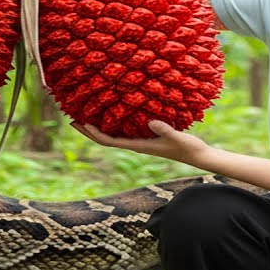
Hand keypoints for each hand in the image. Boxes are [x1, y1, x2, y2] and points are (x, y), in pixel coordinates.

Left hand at [72, 120, 209, 165]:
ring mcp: (140, 142)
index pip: (109, 141)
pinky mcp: (147, 138)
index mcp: (138, 145)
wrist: (198, 156)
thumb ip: (165, 130)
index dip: (93, 133)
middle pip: (105, 139)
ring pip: (113, 135)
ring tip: (86, 114)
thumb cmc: (188, 147)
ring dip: (98, 127)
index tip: (81, 122)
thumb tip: (150, 121)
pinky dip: (113, 123)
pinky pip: (124, 131)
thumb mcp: (177, 137)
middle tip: (72, 118)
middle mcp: (136, 144)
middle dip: (88, 130)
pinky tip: (111, 113)